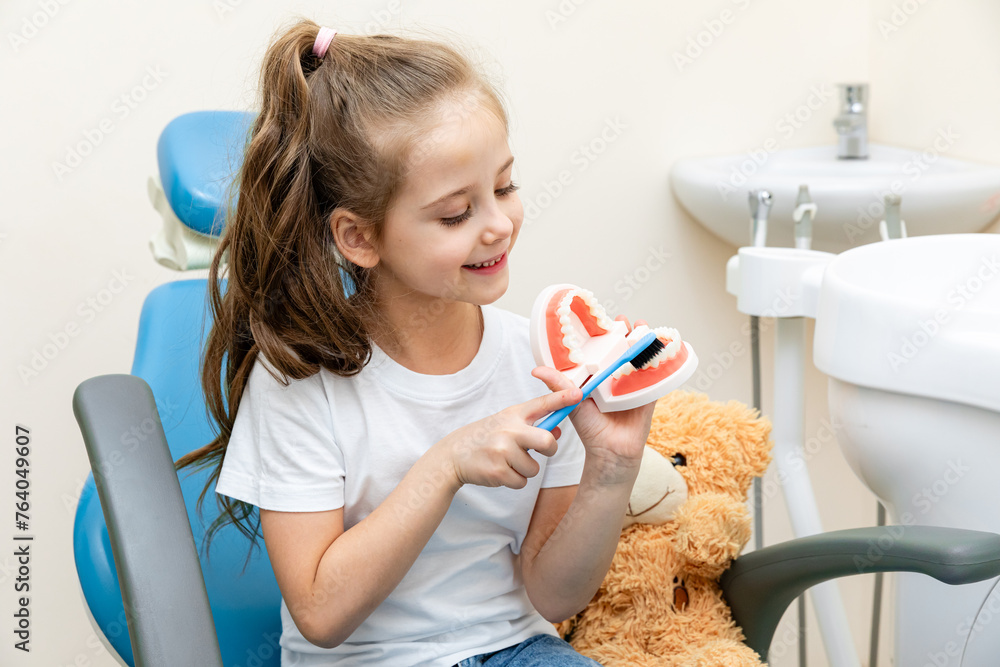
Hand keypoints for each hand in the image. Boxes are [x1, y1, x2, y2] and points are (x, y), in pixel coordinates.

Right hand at [433, 385, 582, 490]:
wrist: (453, 456)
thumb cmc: (484, 438)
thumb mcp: (506, 424)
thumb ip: (532, 426)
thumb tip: (559, 431)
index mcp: (513, 414)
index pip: (541, 404)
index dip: (562, 399)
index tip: (579, 395)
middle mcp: (509, 430)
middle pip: (548, 443)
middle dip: (549, 451)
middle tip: (539, 452)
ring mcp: (503, 451)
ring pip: (535, 468)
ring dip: (525, 470)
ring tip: (507, 462)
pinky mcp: (498, 472)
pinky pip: (522, 482)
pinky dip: (514, 481)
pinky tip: (500, 471)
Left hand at [531, 315, 657, 484]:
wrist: (610, 453)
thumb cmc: (590, 429)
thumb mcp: (572, 403)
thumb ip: (558, 385)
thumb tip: (537, 369)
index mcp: (599, 376)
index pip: (603, 349)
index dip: (606, 333)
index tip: (605, 319)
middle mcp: (617, 377)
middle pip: (624, 349)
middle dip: (626, 332)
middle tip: (623, 323)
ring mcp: (635, 384)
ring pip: (642, 357)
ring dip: (645, 341)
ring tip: (643, 328)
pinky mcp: (649, 394)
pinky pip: (657, 375)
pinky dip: (662, 361)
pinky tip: (662, 348)